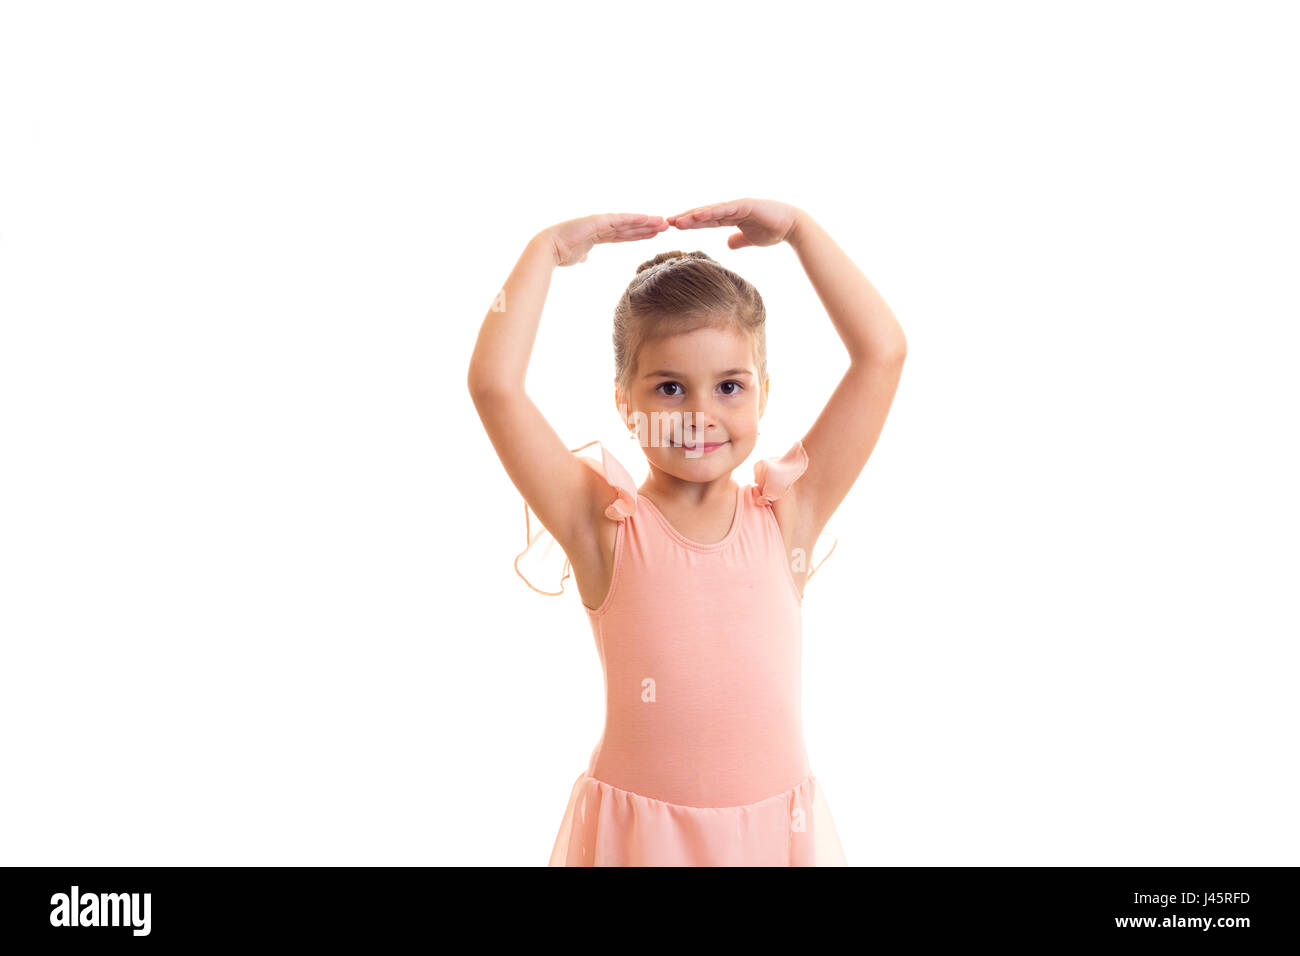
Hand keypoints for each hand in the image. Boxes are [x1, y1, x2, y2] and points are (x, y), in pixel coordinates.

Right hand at [544, 213, 669, 266]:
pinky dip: (635, 219)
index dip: (638, 234)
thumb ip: (583, 255)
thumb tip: (584, 258)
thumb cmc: (560, 254)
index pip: (623, 235)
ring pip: (628, 223)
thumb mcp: (577, 256)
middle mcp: (601, 227)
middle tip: (665, 227)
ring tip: (663, 222)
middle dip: (647, 228)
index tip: (653, 235)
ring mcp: (600, 223)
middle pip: (629, 228)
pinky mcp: (599, 222)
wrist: (549, 249)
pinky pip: (621, 220)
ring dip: (646, 223)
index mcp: (597, 235)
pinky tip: (648, 218)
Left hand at [666, 198, 801, 248]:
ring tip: (677, 220)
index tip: (674, 226)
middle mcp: (731, 209)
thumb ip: (738, 240)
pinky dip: (710, 212)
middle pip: (704, 214)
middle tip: (666, 222)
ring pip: (711, 211)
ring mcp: (737, 206)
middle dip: (686, 218)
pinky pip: (724, 210)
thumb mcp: (750, 239)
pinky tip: (697, 215)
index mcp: (731, 217)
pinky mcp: (744, 206)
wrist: (792, 226)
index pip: (706, 220)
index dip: (691, 223)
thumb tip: (728, 244)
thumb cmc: (773, 231)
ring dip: (693, 215)